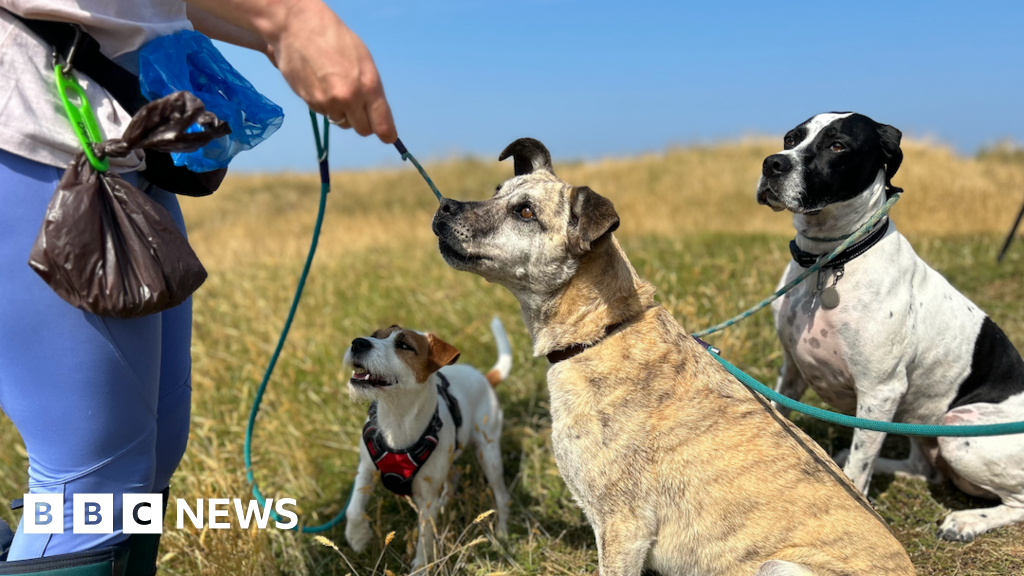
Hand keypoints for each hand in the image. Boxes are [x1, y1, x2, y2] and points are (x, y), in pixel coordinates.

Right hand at [268, 1, 396, 142]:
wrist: (298, 28)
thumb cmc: (335, 39)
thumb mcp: (363, 61)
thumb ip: (371, 89)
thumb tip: (376, 114)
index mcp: (369, 86)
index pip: (382, 124)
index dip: (386, 134)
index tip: (388, 137)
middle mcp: (350, 98)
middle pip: (362, 129)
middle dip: (363, 122)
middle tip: (359, 108)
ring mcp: (328, 102)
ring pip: (342, 122)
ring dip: (342, 113)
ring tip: (336, 88)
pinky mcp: (310, 103)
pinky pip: (324, 114)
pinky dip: (325, 105)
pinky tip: (321, 84)